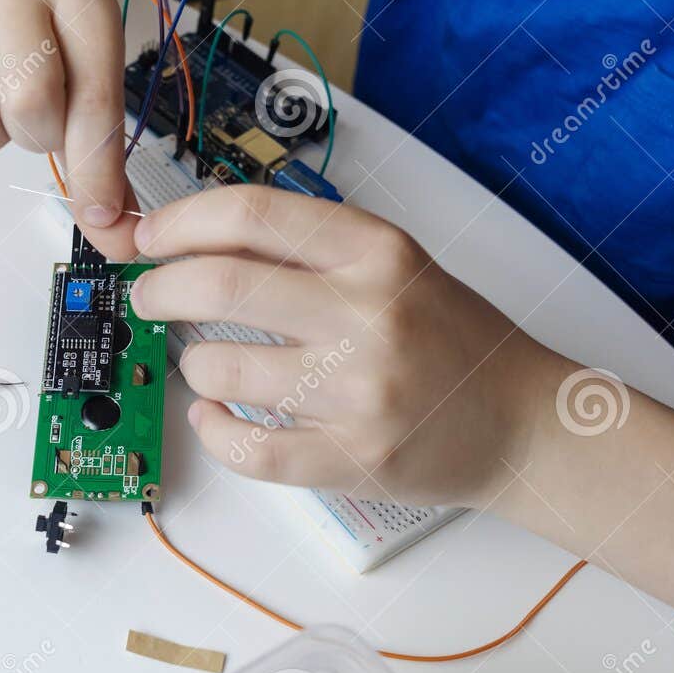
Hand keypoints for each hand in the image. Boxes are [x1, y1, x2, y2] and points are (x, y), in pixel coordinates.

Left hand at [126, 186, 553, 505]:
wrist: (525, 423)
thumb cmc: (452, 339)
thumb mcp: (396, 265)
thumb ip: (309, 247)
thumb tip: (196, 237)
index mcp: (377, 251)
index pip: (250, 214)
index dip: (179, 223)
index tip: (148, 236)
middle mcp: (368, 313)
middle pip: (218, 285)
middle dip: (160, 290)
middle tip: (149, 297)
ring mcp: (360, 391)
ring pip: (220, 369)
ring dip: (193, 365)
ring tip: (206, 363)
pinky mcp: (352, 458)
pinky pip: (246, 447)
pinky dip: (212, 430)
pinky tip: (214, 416)